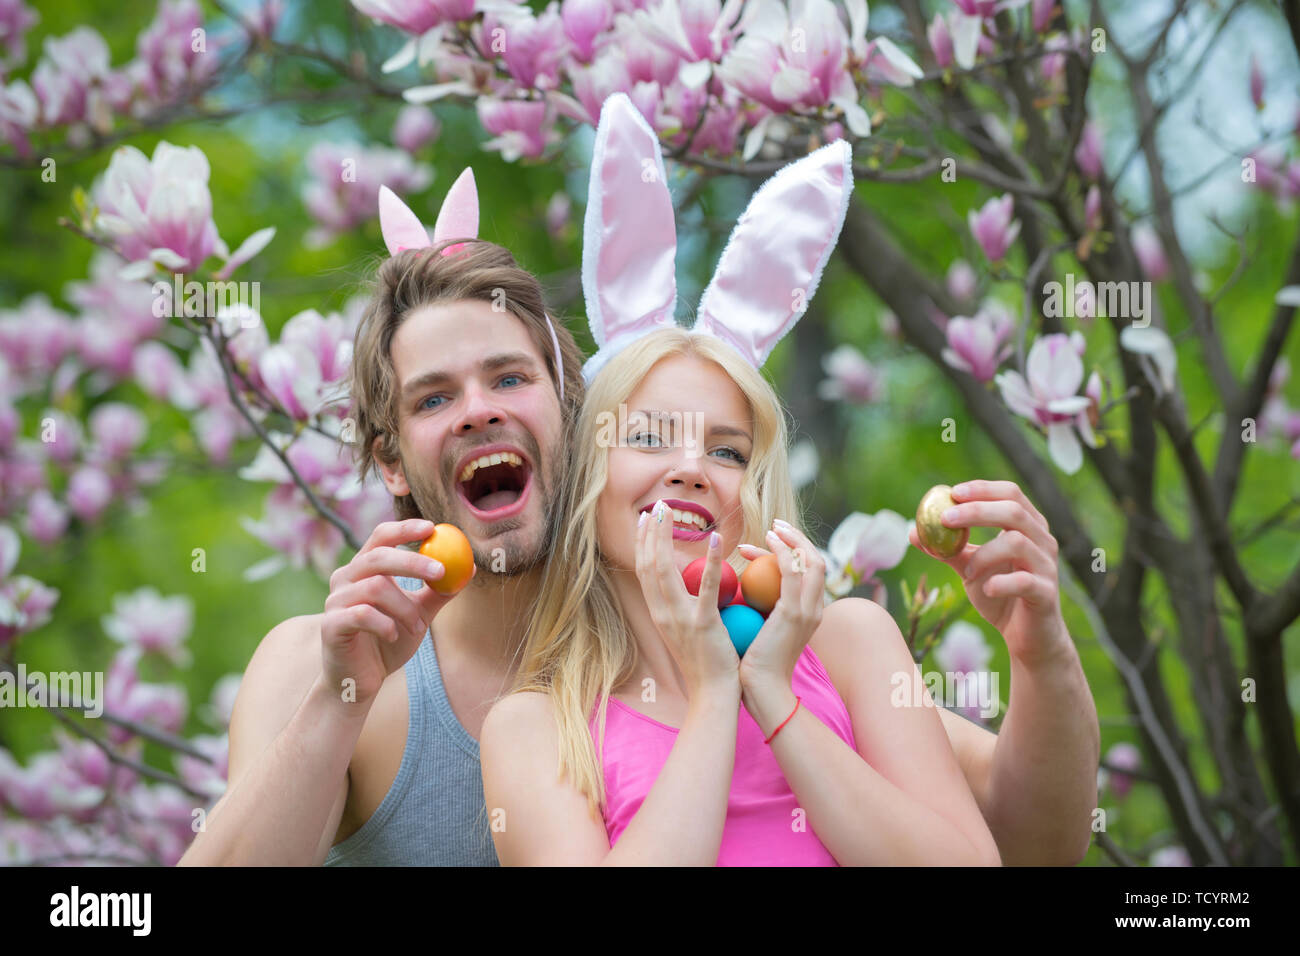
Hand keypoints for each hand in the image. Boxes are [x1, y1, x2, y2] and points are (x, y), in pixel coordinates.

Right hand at [320, 518, 469, 708]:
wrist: (362, 680)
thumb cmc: (389, 642)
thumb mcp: (419, 613)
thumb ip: (439, 592)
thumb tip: (469, 567)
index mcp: (364, 569)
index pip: (381, 536)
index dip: (404, 528)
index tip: (432, 528)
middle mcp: (345, 579)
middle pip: (378, 556)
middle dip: (412, 561)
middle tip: (441, 571)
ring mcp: (334, 601)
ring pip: (375, 587)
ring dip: (405, 607)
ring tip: (418, 626)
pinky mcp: (331, 625)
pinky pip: (362, 614)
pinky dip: (385, 623)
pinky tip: (394, 635)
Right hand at [634, 499, 738, 698]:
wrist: (712, 694)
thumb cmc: (705, 662)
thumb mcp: (684, 631)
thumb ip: (680, 607)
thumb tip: (684, 584)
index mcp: (658, 613)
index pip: (644, 571)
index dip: (642, 543)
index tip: (644, 520)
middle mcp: (662, 613)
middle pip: (649, 565)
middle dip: (649, 533)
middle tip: (655, 507)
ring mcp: (680, 618)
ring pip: (665, 570)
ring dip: (664, 538)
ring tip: (669, 513)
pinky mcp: (703, 624)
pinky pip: (706, 587)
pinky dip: (710, 561)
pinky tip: (717, 540)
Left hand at [735, 519, 826, 694]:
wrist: (762, 690)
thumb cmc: (755, 665)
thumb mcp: (764, 632)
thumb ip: (762, 611)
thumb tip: (743, 592)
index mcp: (810, 614)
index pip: (811, 573)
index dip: (793, 553)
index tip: (768, 544)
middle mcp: (815, 609)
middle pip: (817, 561)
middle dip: (799, 539)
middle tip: (776, 526)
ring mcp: (807, 611)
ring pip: (811, 561)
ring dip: (792, 539)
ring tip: (772, 528)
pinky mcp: (792, 613)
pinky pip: (791, 571)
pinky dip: (781, 551)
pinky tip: (765, 541)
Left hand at [909, 479, 1069, 666]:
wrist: (1026, 637)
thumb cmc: (1000, 594)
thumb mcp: (969, 567)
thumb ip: (947, 549)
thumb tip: (913, 531)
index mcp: (1027, 527)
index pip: (1010, 493)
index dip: (982, 489)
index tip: (952, 492)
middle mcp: (1042, 541)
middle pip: (1014, 511)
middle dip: (976, 511)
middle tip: (945, 519)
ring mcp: (1047, 566)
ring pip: (1017, 543)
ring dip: (982, 555)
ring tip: (966, 572)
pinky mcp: (1046, 593)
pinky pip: (1024, 581)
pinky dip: (1000, 583)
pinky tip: (986, 589)